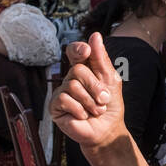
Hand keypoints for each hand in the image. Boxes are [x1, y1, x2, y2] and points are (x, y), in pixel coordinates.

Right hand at [49, 32, 128, 149]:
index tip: (86, 52)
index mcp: (83, 68)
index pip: (74, 51)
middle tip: (103, 99)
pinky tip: (83, 115)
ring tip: (95, 110)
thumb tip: (95, 35)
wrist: (106, 129)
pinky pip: (64, 99)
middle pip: (77, 70)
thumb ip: (101, 59)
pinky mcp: (55, 105)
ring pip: (72, 85)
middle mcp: (70, 78)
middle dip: (95, 86)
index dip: (78, 49)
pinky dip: (80, 109)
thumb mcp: (110, 79)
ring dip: (90, 101)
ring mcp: (61, 91)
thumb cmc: (109, 104)